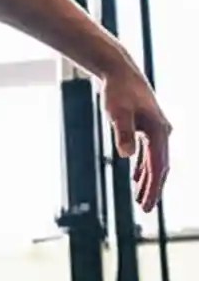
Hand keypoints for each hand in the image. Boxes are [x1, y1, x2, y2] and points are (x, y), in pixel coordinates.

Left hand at [102, 64, 171, 211]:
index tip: (147, 205)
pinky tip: (136, 177)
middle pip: (159, 166)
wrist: (119, 72)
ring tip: (141, 198)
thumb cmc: (117, 91)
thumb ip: (123, 133)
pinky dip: (144, 166)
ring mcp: (156, 129)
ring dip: (148, 179)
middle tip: (145, 209)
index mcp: (159, 131)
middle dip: (153, 188)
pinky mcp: (147, 126)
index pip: (158, 166)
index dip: (154, 188)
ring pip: (154, 160)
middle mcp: (162, 132)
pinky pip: (149, 152)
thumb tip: (126, 155)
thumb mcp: (117, 112)